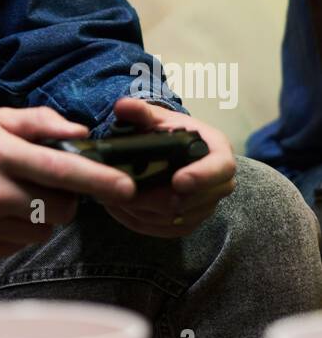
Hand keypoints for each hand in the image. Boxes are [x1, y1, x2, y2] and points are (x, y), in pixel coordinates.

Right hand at [0, 105, 137, 260]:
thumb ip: (40, 122)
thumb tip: (82, 134)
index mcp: (2, 156)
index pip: (62, 171)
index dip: (99, 180)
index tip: (127, 187)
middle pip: (61, 209)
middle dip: (67, 199)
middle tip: (49, 185)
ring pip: (44, 230)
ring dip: (43, 216)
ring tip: (19, 197)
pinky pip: (22, 244)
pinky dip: (21, 230)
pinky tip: (1, 213)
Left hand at [99, 96, 236, 238]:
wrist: (173, 149)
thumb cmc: (169, 131)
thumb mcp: (156, 117)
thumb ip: (140, 111)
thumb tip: (123, 106)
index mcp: (218, 151)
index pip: (221, 168)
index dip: (201, 176)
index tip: (178, 181)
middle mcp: (220, 182)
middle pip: (196, 201)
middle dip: (160, 199)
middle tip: (128, 193)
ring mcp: (207, 205)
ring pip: (179, 219)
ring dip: (146, 212)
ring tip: (116, 200)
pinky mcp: (191, 221)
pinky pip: (169, 230)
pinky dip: (143, 223)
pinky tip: (121, 210)